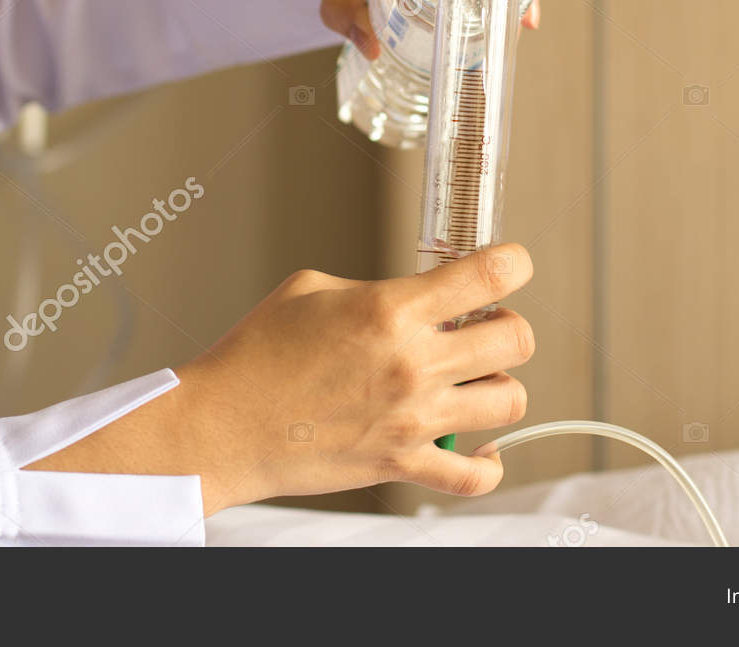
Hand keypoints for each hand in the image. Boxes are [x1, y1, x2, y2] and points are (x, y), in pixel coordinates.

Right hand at [25, 244, 535, 514]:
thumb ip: (376, 287)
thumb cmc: (255, 354)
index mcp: (391, 308)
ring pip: (510, 400)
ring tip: (471, 381)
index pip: (488, 274)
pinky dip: (486, 464)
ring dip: (498, 386)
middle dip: (507, 326)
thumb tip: (415, 296)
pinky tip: (474, 445)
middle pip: (516, 338)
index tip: (511, 264)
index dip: (514, 262)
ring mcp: (411, 418)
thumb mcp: (312, 287)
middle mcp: (412, 363)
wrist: (222, 425)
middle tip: (483, 327)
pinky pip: (475, 477)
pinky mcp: (400, 464)